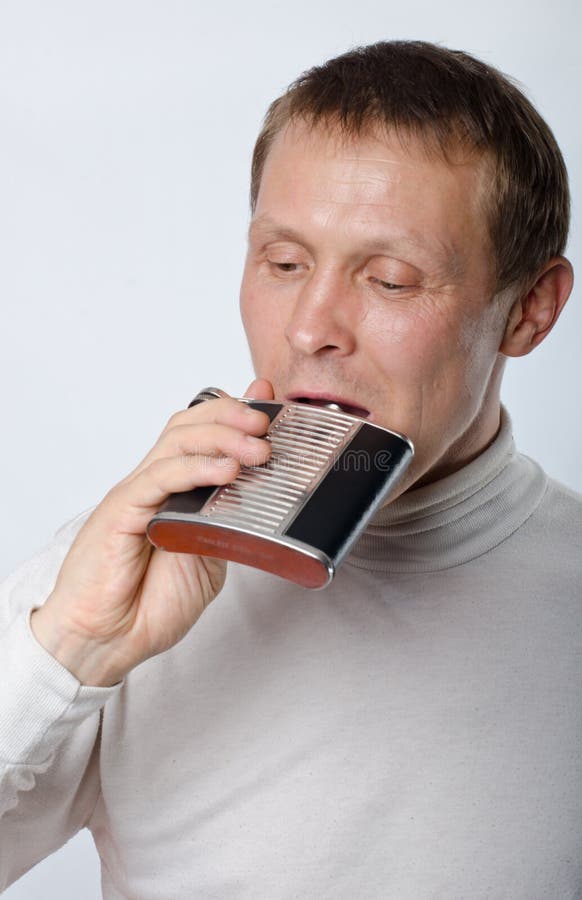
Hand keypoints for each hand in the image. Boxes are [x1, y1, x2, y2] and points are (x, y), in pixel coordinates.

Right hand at [30, 379, 274, 686]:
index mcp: (177, 490)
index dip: (236, 414)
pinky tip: (225, 470)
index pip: (203, 433)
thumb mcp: (211, 557)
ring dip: (223, 436)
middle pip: (190, 425)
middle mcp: (156, 484)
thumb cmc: (150, 604)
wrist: (107, 641)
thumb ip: (232, 524)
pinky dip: (195, 468)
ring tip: (258, 446)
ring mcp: (138, 494)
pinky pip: (159, 477)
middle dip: (233, 415)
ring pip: (177, 441)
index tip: (272, 405)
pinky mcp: (123, 511)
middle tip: (268, 424)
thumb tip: (263, 498)